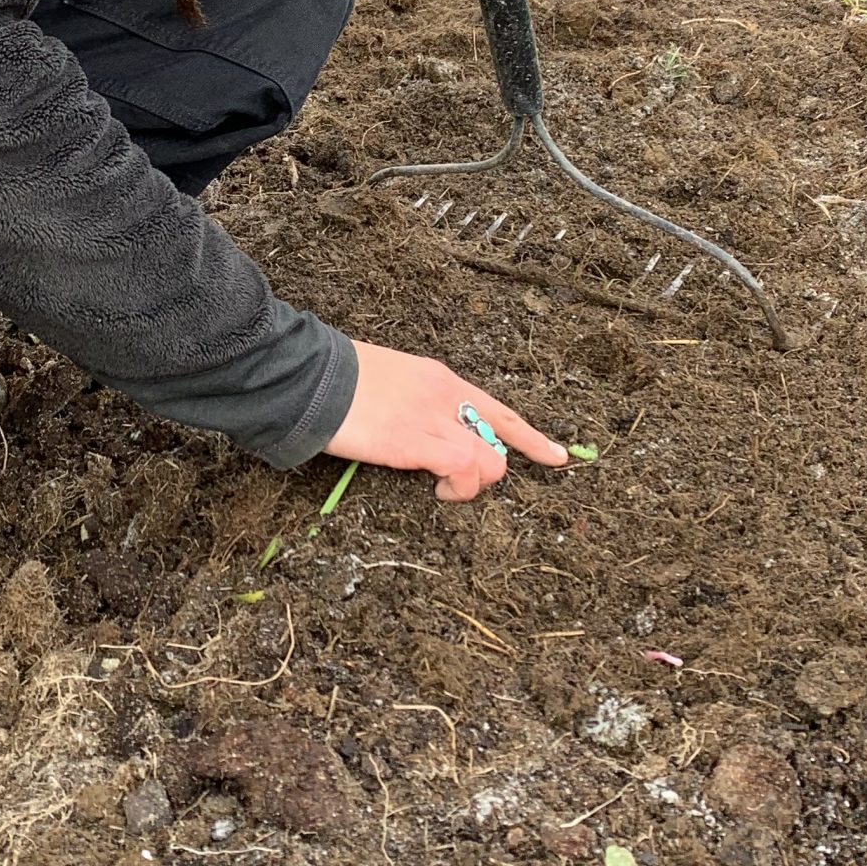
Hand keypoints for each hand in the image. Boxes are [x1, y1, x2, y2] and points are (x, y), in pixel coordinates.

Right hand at [325, 339, 566, 500]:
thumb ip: (411, 404)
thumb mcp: (387, 384)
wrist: (309, 376)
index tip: (558, 456)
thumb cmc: (334, 382)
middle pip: (502, 440)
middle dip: (487, 470)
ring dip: (471, 483)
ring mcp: (434, 418)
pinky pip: (466, 470)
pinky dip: (460, 488)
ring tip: (440, 484)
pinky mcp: (417, 441)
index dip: (531, 437)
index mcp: (439, 379)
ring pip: (491, 461)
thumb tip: (414, 431)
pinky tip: (438, 489)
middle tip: (450, 480)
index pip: (499, 410)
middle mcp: (447, 396)